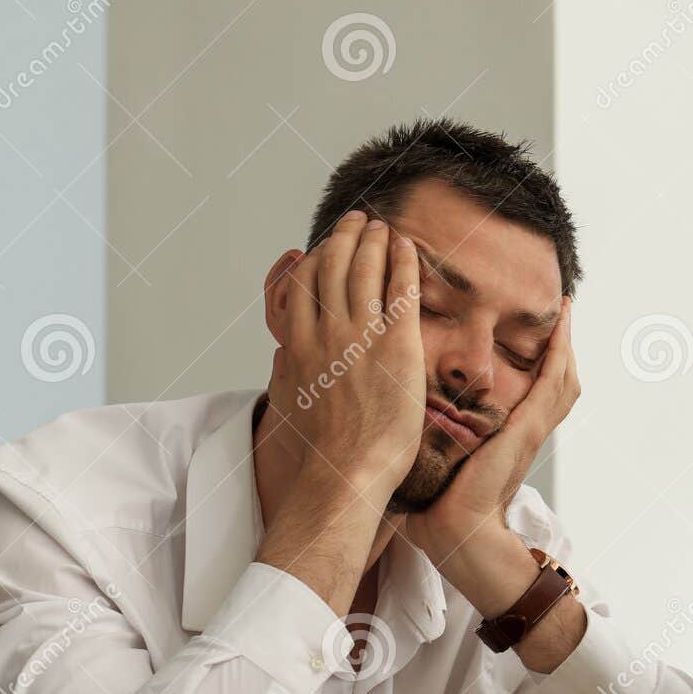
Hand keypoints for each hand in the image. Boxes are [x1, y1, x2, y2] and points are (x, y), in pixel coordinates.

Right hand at [268, 210, 425, 500]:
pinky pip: (401, 290)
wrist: (347, 471)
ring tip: (383, 227)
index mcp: (299, 344)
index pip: (304, 282)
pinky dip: (403, 262)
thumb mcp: (291, 401)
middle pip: (333, 266)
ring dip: (375, 241)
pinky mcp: (396, 346)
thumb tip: (283, 354)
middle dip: (347, 237)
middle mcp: (327, 332)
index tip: (327, 245)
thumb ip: (286, 370)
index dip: (317, 256)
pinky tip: (408, 247)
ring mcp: (361, 336)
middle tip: (359, 222)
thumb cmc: (323, 448)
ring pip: (365, 270)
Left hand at [407, 297, 578, 565]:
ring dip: (565, 343)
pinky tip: (560, 327)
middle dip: (561, 346)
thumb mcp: (437, 467)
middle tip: (562, 312)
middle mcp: (525, 432)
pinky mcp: (526, 429)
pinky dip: (559, 353)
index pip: (533, 395)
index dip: (539, 366)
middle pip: (556, 381)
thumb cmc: (440, 510)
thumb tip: (396, 438)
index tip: (535, 338)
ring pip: (561, 378)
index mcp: (507, 441)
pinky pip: (552, 383)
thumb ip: (427, 450)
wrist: (455, 532)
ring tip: (565, 311)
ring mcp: (530, 430)